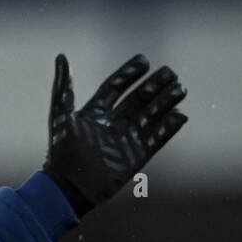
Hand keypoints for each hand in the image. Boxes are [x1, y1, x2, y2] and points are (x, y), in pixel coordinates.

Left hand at [42, 53, 187, 214]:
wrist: (68, 186)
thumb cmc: (61, 151)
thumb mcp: (61, 115)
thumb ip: (64, 87)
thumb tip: (62, 56)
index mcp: (96, 112)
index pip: (115, 87)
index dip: (129, 73)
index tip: (144, 60)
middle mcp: (113, 122)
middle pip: (138, 99)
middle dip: (154, 85)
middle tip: (170, 72)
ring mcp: (126, 139)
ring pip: (151, 116)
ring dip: (166, 103)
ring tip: (180, 89)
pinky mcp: (136, 156)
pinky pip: (156, 139)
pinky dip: (168, 128)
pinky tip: (181, 116)